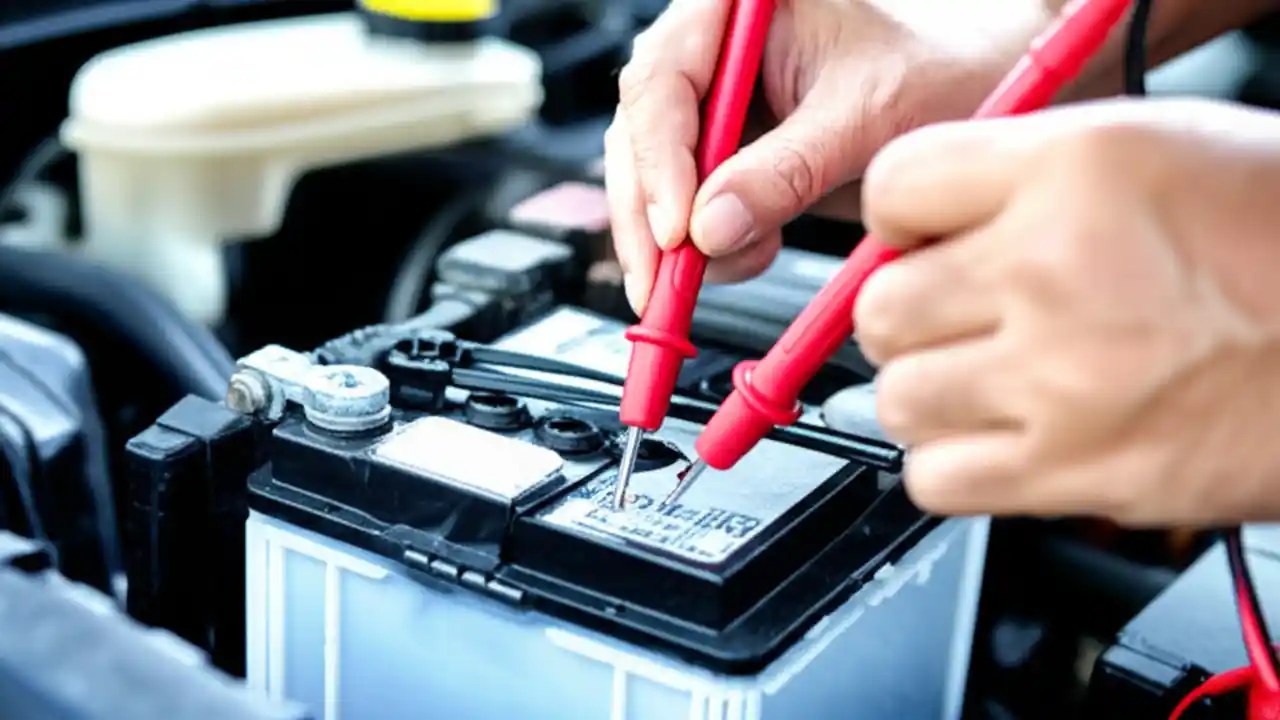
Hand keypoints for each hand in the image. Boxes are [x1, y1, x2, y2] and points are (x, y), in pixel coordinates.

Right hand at [606, 0, 1055, 312]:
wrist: (976, 90)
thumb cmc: (941, 68)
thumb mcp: (867, 117)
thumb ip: (787, 171)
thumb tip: (711, 229)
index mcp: (738, 2)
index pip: (664, 78)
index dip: (659, 160)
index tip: (678, 229)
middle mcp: (715, 43)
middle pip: (642, 130)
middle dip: (649, 216)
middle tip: (664, 284)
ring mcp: (717, 98)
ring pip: (652, 173)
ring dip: (673, 239)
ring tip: (725, 268)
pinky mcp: (728, 148)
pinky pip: (687, 201)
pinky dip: (702, 245)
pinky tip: (740, 257)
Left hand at [855, 98, 1279, 527]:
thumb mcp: (1155, 147)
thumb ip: (1024, 175)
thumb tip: (920, 223)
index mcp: (1076, 170)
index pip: (894, 188)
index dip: (898, 221)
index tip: (918, 242)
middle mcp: (1056, 271)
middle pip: (878, 307)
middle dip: (908, 315)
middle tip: (957, 317)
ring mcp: (1063, 382)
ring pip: (897, 400)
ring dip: (930, 393)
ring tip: (989, 380)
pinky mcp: (1079, 472)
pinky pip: (935, 480)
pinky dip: (953, 465)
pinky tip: (1002, 437)